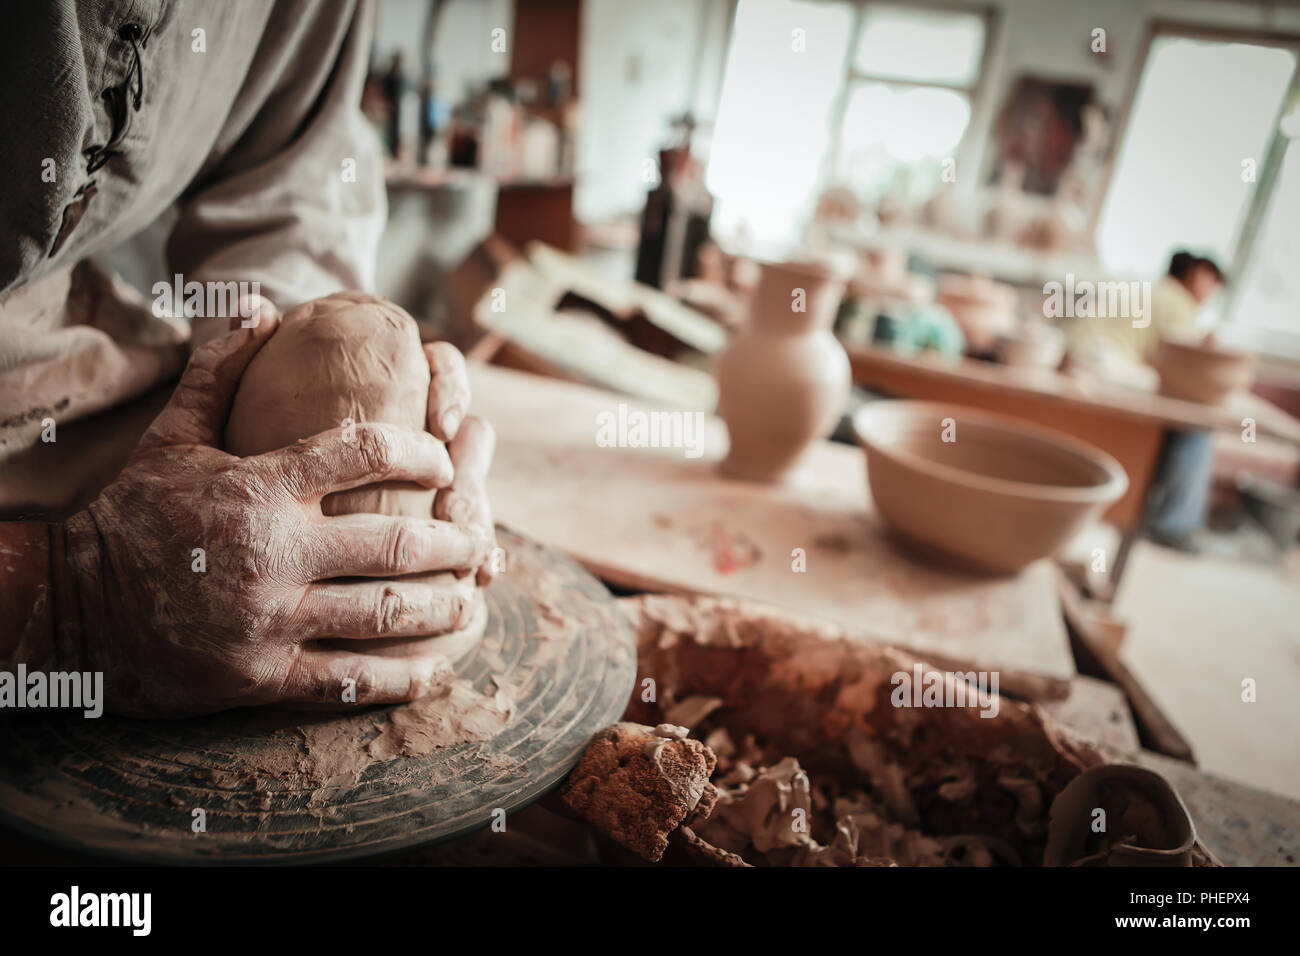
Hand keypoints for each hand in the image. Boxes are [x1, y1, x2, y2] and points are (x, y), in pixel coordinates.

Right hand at [57, 315, 494, 716]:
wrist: (69, 606)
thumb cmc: (132, 517)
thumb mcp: (172, 438)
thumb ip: (219, 372)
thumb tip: (259, 307)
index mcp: (259, 486)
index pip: (367, 451)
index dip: (423, 451)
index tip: (446, 461)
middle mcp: (273, 551)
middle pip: (396, 541)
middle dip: (454, 540)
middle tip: (479, 539)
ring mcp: (269, 618)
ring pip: (383, 612)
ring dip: (441, 607)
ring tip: (468, 599)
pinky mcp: (260, 675)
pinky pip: (346, 680)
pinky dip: (399, 679)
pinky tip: (433, 671)